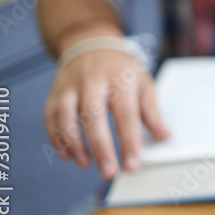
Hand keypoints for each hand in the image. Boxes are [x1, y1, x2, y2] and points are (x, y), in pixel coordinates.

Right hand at [44, 40, 168, 179]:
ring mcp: (70, 86)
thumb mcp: (143, 83)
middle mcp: (93, 80)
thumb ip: (152, 111)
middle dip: (101, 148)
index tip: (132, 165)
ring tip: (86, 165)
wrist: (90, 42)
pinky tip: (68, 155)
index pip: (126, 114)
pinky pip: (50, 118)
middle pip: (93, 116)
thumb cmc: (121, 69)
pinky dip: (57, 139)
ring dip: (74, 144)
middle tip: (109, 172)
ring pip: (66, 116)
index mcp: (120, 78)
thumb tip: (164, 136)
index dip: (129, 141)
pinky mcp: (54, 92)